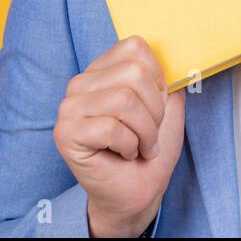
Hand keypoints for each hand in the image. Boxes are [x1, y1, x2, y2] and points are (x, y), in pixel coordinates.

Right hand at [53, 36, 185, 237]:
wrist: (137, 192)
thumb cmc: (149, 151)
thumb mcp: (168, 107)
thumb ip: (166, 77)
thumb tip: (175, 58)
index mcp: (102, 71)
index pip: (134, 47)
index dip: (157, 79)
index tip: (156, 107)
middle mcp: (80, 84)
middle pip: (133, 73)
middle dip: (154, 110)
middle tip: (149, 133)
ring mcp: (69, 108)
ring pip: (123, 100)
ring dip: (144, 131)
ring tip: (139, 146)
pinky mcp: (66, 133)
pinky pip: (110, 127)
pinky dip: (129, 145)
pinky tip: (124, 154)